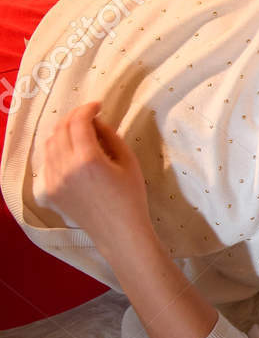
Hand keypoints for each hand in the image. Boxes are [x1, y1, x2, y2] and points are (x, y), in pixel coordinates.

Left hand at [34, 102, 151, 237]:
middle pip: (61, 129)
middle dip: (74, 116)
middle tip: (88, 114)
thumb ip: (110, 137)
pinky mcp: (50, 189)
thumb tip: (96, 122)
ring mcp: (54, 179)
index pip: (79, 122)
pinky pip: (48, 161)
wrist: (118, 231)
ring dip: (63, 131)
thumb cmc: (131, 197)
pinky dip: (57, 148)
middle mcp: (66, 167)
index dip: (87, 108)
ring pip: (49, 143)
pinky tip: (70, 150)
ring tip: (78, 130)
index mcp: (88, 159)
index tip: (98, 105)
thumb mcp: (129, 162)